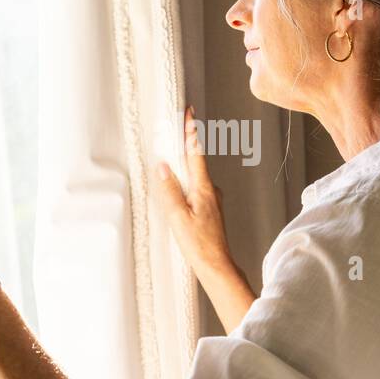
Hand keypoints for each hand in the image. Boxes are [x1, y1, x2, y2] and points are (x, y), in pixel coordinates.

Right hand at [154, 106, 234, 278]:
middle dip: (187, 141)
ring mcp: (212, 199)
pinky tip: (179, 182)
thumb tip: (163, 166)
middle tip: (180, 122)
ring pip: (196, 174)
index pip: (195, 154)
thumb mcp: (178, 217)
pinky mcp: (209, 208)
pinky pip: (196, 186)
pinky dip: (187, 178)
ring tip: (176, 147)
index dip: (191, 132)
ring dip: (186, 160)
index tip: (190, 112)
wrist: (216, 265)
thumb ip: (169, 191)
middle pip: (196, 160)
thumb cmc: (198, 245)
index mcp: (203, 189)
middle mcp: (211, 190)